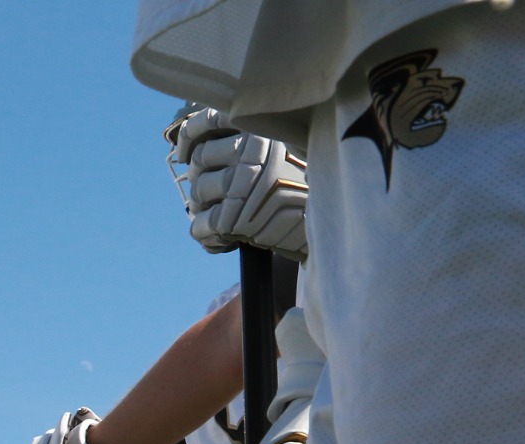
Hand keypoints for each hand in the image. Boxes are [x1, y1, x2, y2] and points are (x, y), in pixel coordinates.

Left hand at [170, 106, 308, 262]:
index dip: (189, 138)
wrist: (340, 219)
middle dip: (203, 180)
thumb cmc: (315, 184)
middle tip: (217, 196)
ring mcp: (240, 184)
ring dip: (203, 208)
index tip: (184, 153)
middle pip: (201, 161)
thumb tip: (203, 148)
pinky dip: (206, 236)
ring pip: (198, 193)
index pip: (208, 121)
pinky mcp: (233, 218)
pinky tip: (222, 240)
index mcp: (261, 126)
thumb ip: (257, 139)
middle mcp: (248, 150)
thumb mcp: (292, 144)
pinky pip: (200, 227)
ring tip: (224, 217)